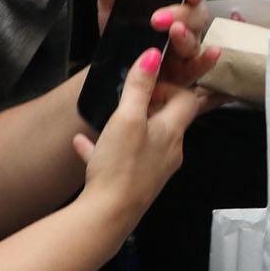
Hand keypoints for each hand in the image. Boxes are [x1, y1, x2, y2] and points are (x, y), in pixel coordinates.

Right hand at [71, 46, 203, 216]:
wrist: (108, 216)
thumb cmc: (121, 165)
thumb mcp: (127, 117)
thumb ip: (140, 86)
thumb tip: (154, 54)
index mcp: (172, 132)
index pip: (186, 99)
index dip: (170, 86)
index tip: (146, 86)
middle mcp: (169, 151)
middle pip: (166, 120)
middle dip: (147, 106)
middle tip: (125, 101)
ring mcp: (154, 170)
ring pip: (143, 139)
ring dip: (125, 127)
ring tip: (105, 121)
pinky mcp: (136, 185)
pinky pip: (123, 160)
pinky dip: (107, 149)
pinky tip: (83, 145)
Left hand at [91, 0, 218, 95]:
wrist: (113, 65)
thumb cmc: (123, 29)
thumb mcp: (112, 2)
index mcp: (172, 1)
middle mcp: (184, 22)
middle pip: (197, 14)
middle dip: (182, 13)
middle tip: (159, 18)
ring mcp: (185, 48)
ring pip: (196, 40)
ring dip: (187, 36)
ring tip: (174, 32)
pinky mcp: (184, 72)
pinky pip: (200, 66)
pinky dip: (207, 61)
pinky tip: (212, 54)